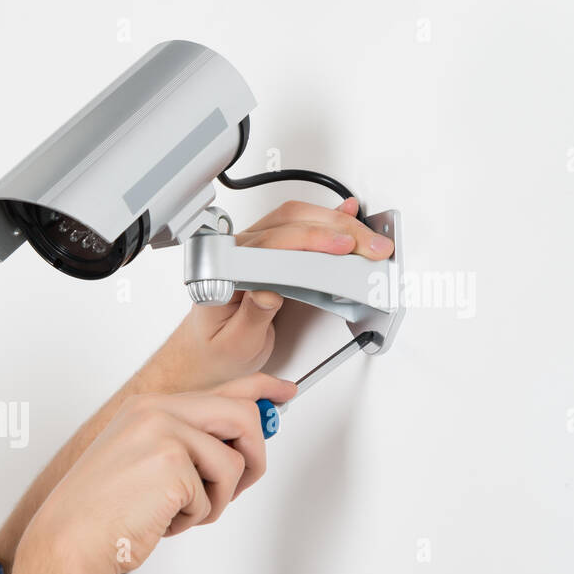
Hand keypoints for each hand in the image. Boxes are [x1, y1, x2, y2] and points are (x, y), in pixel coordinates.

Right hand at [23, 372, 297, 573]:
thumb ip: (189, 444)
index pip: (221, 388)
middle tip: (238, 485)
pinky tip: (161, 520)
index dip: (261, 389)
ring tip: (176, 511)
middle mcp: (156, 412)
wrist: (70, 541)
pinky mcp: (173, 465)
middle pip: (243, 417)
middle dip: (253, 457)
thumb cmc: (101, 511)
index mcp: (148, 407)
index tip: (283, 392)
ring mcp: (164, 434)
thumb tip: (240, 442)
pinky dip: (194, 519)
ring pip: (233, 464)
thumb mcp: (145, 461)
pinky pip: (214, 496)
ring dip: (215, 500)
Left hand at [177, 197, 395, 384]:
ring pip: (294, 221)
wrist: (205, 356)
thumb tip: (269, 292)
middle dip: (334, 231)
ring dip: (334, 225)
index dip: (308, 242)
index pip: (269, 246)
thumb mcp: (236, 344)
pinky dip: (325, 223)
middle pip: (288, 225)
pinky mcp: (266, 254)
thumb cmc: (216, 351)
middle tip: (368, 248)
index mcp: (223, 273)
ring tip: (366, 240)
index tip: (340, 248)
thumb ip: (252, 317)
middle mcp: (235, 255)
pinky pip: (295, 229)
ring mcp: (250, 250)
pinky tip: (345, 217)